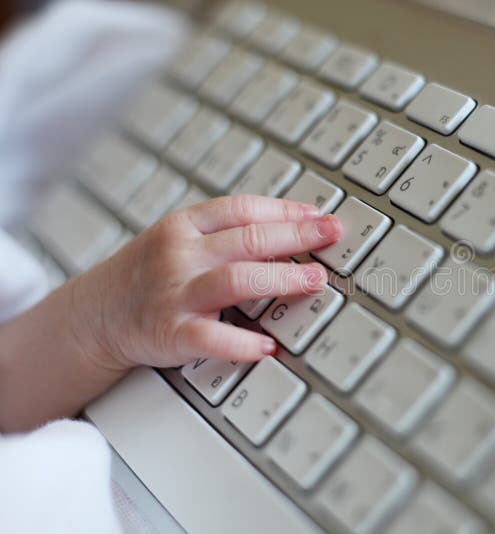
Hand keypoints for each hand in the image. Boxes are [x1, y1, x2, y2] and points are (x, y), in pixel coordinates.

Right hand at [70, 195, 341, 371]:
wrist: (96, 315)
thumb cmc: (149, 274)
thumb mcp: (180, 240)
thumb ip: (226, 233)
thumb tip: (291, 225)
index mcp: (184, 226)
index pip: (242, 209)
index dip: (285, 210)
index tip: (319, 214)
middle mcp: (180, 255)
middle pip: (248, 239)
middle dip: (297, 236)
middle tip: (332, 236)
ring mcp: (175, 293)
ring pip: (237, 280)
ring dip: (282, 278)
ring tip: (316, 280)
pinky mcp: (171, 333)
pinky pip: (211, 338)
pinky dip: (241, 343)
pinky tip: (268, 346)